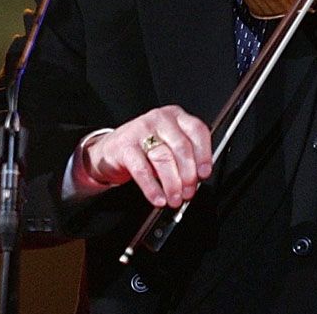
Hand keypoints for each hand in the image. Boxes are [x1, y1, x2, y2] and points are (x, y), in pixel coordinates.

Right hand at [83, 105, 212, 207]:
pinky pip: (142, 170)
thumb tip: (198, 179)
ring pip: (163, 159)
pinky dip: (152, 188)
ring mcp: (142, 130)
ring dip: (172, 184)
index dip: (204, 155)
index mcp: (177, 116)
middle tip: (189, 192)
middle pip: (181, 147)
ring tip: (175, 199)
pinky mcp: (125, 146)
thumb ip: (185, 156)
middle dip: (188, 174)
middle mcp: (161, 119)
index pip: (197, 131)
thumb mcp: (169, 145)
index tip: (205, 174)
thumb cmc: (146, 147)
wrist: (111, 149)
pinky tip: (159, 198)